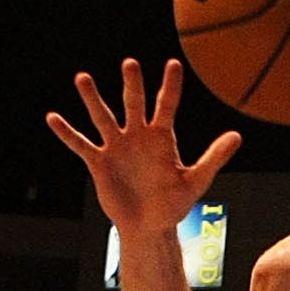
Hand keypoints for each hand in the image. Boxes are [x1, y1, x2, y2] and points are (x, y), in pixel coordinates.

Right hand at [45, 59, 242, 237]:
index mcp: (161, 138)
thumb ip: (213, 158)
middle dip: (131, 85)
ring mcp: (117, 147)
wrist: (148, 227)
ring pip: (103, 117)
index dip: (170, 86)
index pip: (166, 105)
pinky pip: (81, 145)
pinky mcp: (99, 162)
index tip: (173, 64)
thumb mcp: (195, 181)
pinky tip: (53, 118)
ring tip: (82, 78)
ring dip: (92, 99)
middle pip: (133, 104)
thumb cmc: (173, 204)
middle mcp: (137, 136)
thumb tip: (236, 136)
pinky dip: (67, 133)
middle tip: (130, 64)